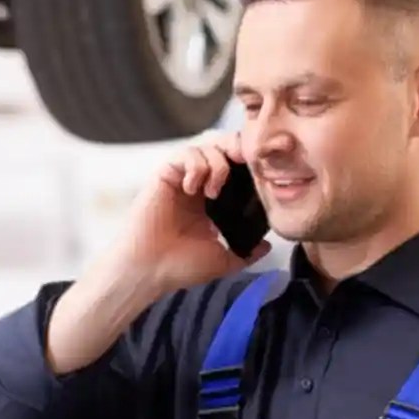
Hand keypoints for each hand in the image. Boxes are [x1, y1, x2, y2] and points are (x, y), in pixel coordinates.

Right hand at [115, 132, 270, 294]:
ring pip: (205, 147)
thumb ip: (246, 252)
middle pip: (221, 147)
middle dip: (236, 148)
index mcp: (211, 201)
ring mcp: (180, 178)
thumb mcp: (222, 260)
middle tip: (245, 162)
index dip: (248, 164)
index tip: (260, 174)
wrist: (150, 271)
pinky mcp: (164, 175)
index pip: (234, 168)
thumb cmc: (180, 267)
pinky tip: (194, 189)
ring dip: (216, 163)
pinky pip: (184, 154)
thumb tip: (268, 246)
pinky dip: (196, 165)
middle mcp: (196, 185)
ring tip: (213, 191)